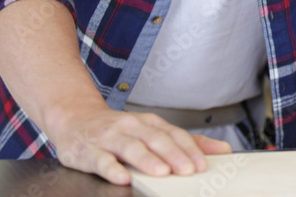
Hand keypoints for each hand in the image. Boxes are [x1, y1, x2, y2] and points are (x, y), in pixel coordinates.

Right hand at [47, 105, 231, 184]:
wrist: (74, 118)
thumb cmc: (118, 129)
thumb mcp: (151, 130)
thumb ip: (184, 142)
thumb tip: (220, 149)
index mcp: (148, 123)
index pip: (173, 134)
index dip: (189, 149)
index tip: (202, 164)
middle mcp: (130, 127)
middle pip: (155, 139)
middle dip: (173, 155)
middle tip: (188, 170)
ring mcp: (108, 137)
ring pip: (130, 147)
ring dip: (147, 160)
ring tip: (162, 172)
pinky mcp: (88, 151)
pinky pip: (100, 160)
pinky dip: (112, 168)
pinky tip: (122, 177)